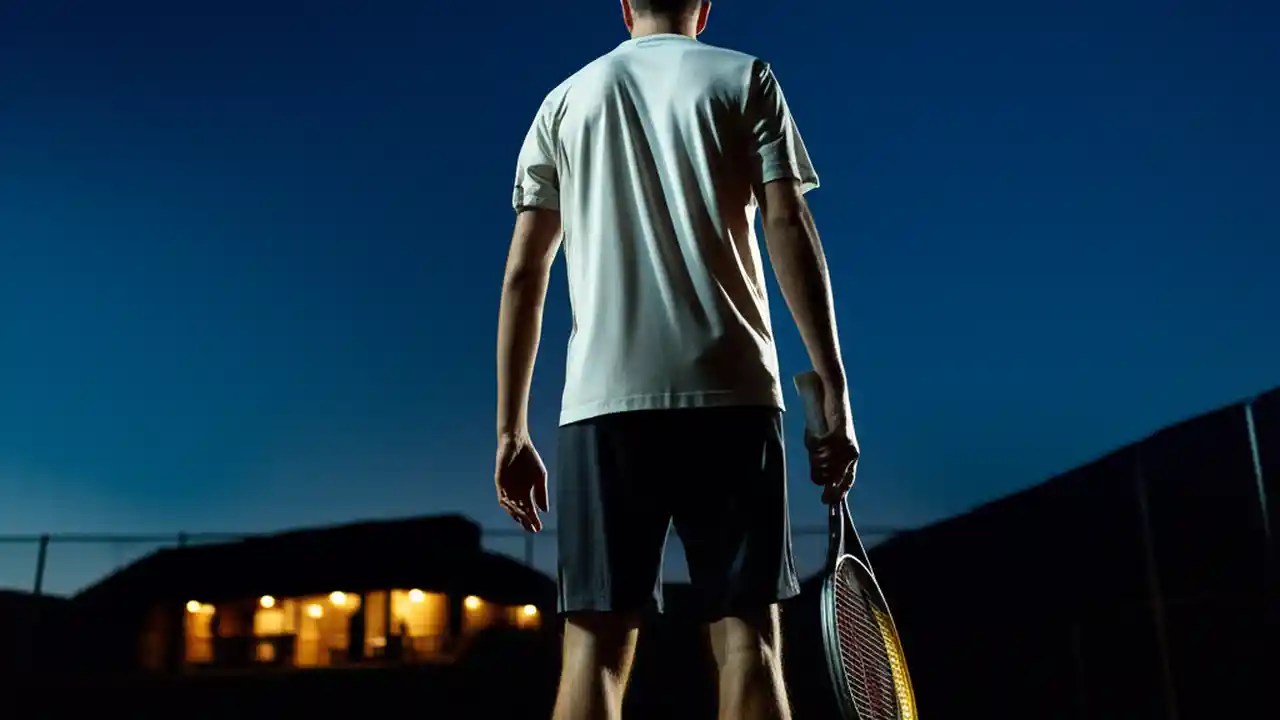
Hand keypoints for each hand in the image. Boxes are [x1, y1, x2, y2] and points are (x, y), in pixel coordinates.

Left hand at [494, 433, 548, 531]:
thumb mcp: (540, 476)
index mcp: (526, 493)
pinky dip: (508, 504)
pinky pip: (502, 497)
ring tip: (524, 520)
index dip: (533, 520)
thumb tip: (544, 510)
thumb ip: (541, 493)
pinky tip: (514, 509)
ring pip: (510, 507)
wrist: (517, 444)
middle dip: (525, 521)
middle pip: (519, 512)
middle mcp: (516, 493)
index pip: (529, 510)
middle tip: (531, 529)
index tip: (538, 528)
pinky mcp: (499, 483)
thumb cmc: (530, 459)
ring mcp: (507, 489)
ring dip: (517, 514)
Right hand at [805, 380, 859, 504]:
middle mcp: (850, 454)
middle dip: (818, 471)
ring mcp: (845, 446)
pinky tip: (814, 433)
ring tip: (815, 439)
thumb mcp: (824, 443)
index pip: (847, 480)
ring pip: (821, 463)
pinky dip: (812, 442)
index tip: (826, 501)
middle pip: (828, 476)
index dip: (837, 493)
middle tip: (814, 456)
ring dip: (814, 454)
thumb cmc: (826, 418)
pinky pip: (818, 448)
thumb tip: (820, 481)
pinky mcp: (837, 436)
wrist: (833, 393)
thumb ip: (823, 459)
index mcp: (852, 456)